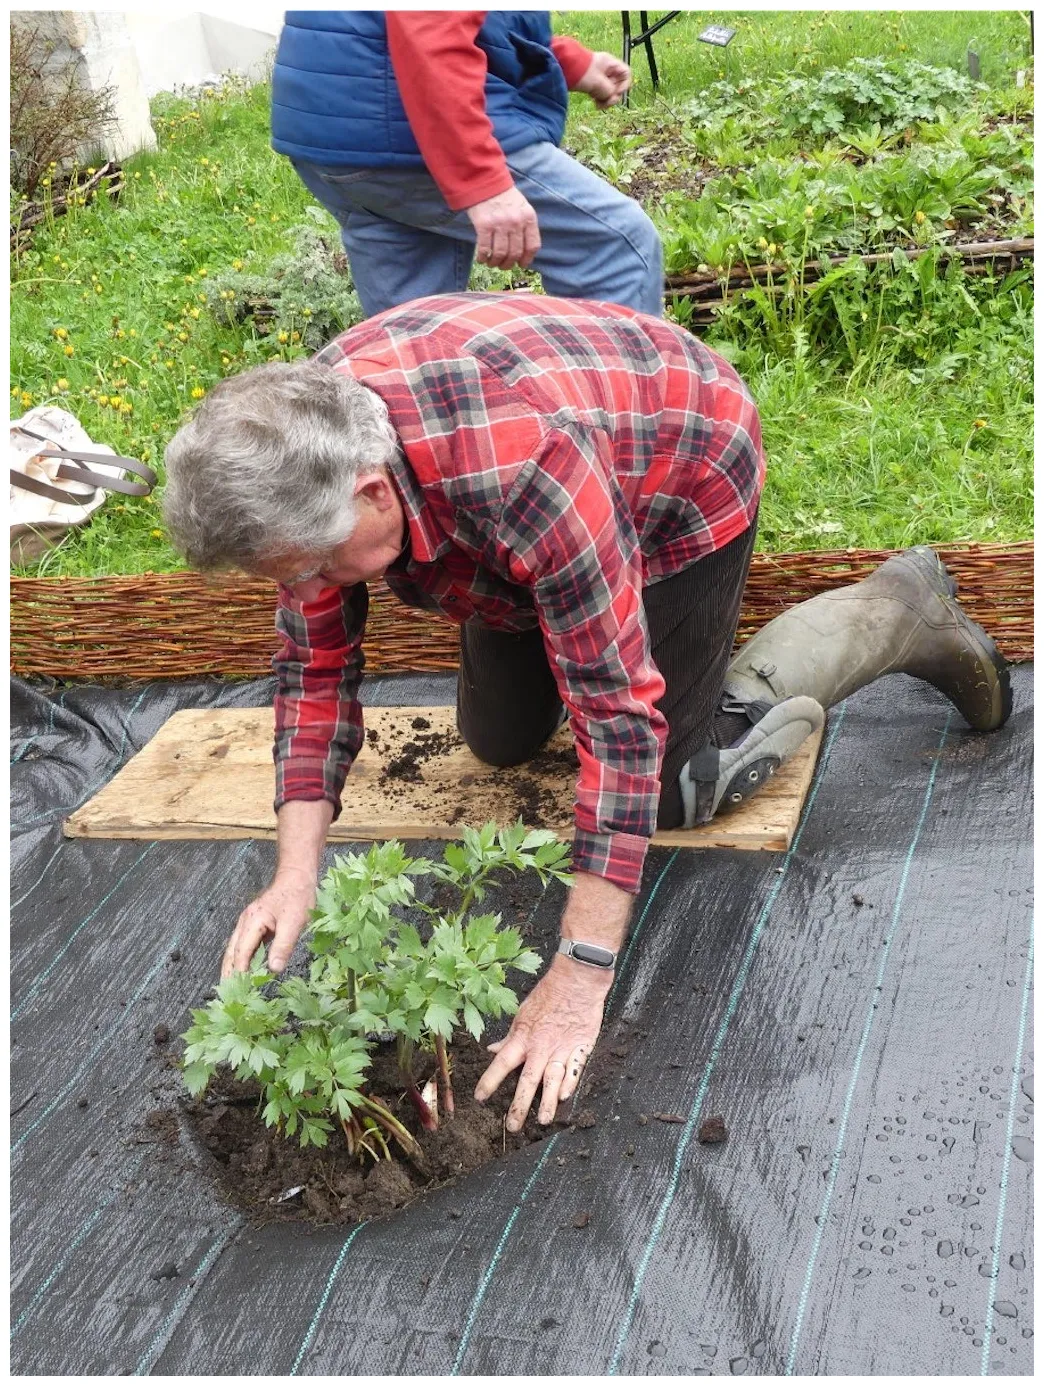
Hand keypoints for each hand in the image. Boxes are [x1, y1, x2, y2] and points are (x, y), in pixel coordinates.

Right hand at [221, 868, 314, 978]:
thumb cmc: (297, 897)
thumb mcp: (294, 923)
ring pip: (235, 947)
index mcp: (253, 921)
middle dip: (228, 970)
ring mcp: (248, 921)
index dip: (240, 970)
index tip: (238, 987)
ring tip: (229, 983)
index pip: (242, 951)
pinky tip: (243, 966)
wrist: (297, 876)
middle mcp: (245, 921)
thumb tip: (274, 969)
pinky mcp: (254, 923)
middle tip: (226, 990)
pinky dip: (240, 956)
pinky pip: (244, 942)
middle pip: (232, 950)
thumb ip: (283, 946)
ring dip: (232, 964)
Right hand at [465, 186, 540, 268]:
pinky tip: (481, 259)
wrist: (485, 182)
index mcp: (528, 217)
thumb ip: (525, 226)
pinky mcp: (484, 225)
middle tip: (503, 265)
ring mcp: (500, 224)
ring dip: (496, 263)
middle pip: (515, 253)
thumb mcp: (522, 207)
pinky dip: (483, 258)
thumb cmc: (504, 196)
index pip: (532, 246)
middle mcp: (516, 221)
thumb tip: (524, 252)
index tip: (521, 264)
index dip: (527, 259)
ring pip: (501, 254)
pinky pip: (485, 249)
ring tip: (492, 263)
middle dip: (509, 264)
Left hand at [474, 956, 611, 1130]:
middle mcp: (540, 1047)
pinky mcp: (581, 1047)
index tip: (480, 1097)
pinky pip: (574, 1070)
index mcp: (523, 1037)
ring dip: (547, 1103)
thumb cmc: (549, 993)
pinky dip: (570, 1084)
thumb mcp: (523, 1013)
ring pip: (552, 1081)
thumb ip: (510, 1036)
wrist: (577, 979)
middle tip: (512, 1127)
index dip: (490, 1081)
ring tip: (543, 1121)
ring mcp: (561, 1048)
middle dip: (518, 1106)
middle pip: (527, 1081)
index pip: (502, 1063)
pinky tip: (565, 1097)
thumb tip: (493, 1049)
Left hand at [575, 51, 631, 108]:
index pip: (626, 74)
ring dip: (606, 100)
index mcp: (610, 64)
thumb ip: (609, 91)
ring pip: (610, 91)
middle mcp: (607, 70)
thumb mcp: (598, 82)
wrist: (563, 69)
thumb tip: (612, 97)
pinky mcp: (593, 84)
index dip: (624, 85)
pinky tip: (595, 103)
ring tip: (598, 104)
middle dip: (613, 96)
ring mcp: (600, 77)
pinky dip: (600, 100)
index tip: (616, 92)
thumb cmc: (580, 71)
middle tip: (605, 103)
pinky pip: (601, 94)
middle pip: (618, 85)